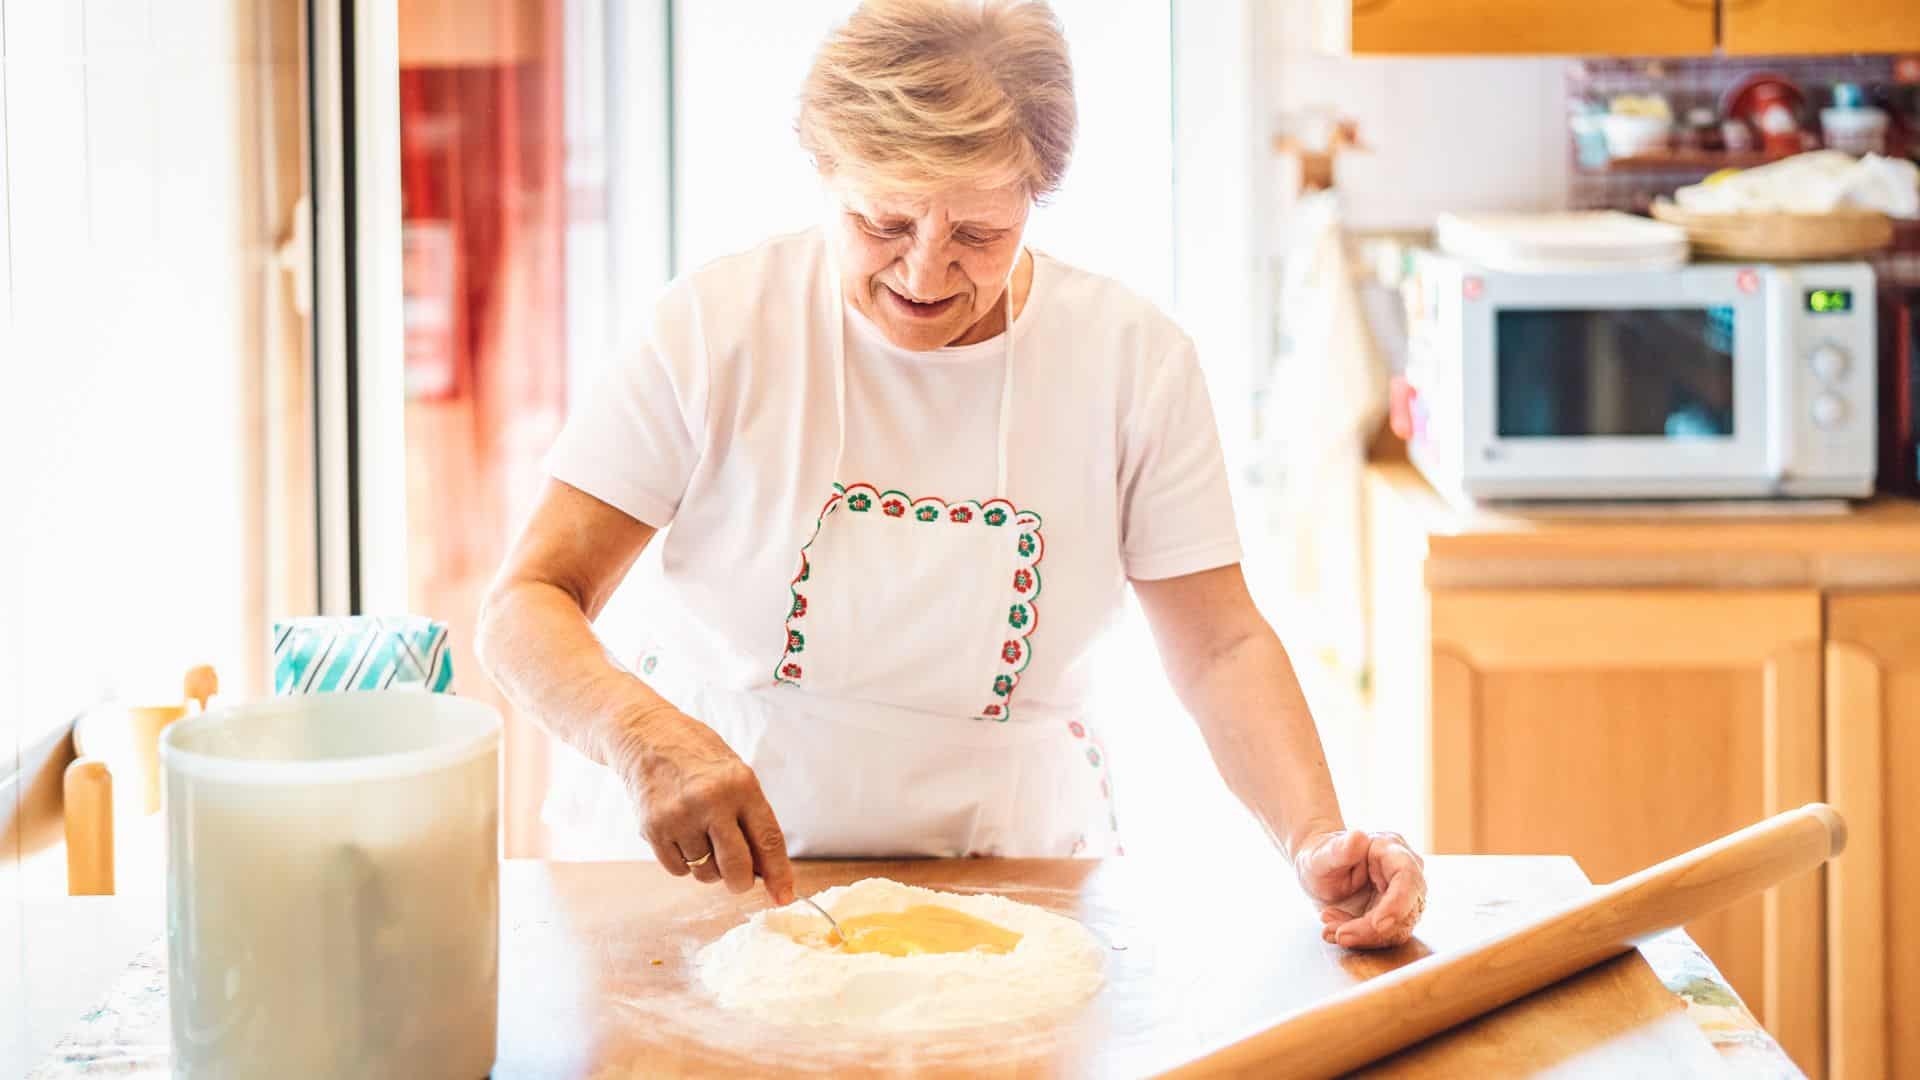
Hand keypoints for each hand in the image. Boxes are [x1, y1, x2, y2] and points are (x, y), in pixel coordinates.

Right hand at [609, 704, 794, 904]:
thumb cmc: (698, 757)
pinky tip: (682, 836)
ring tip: (703, 839)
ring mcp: (680, 816)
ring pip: (705, 872)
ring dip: (709, 868)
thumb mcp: (735, 774)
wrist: (647, 736)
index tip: (783, 896)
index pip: (768, 840)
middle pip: (737, 867)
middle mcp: (711, 801)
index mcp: (741, 785)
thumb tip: (763, 869)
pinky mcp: (653, 828)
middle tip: (739, 881)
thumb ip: (750, 817)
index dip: (779, 874)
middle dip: (741, 882)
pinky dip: (684, 863)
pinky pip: (678, 869)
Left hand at [1293, 829, 1425, 948]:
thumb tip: (1358, 837)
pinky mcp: (1394, 915)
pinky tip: (1334, 928)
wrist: (1319, 872)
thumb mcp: (1321, 854)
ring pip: (1396, 929)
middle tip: (1339, 935)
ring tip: (1329, 928)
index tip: (1377, 924)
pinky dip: (1359, 938)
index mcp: (1391, 850)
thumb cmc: (1321, 857)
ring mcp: (1402, 896)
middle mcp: (1404, 874)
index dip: (1398, 904)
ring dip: (1363, 937)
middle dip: (1372, 930)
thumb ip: (1339, 848)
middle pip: (1405, 910)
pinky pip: (1384, 936)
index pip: (1407, 878)